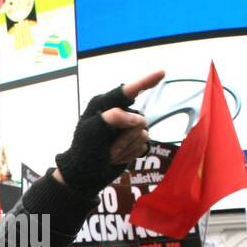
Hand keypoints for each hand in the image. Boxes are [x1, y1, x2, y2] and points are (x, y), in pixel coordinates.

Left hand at [53, 71, 163, 194]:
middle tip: (108, 148)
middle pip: (139, 119)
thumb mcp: (92, 131)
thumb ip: (113, 118)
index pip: (128, 91)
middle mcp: (119, 113)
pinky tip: (117, 157)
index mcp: (105, 105)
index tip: (162, 72)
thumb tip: (137, 119)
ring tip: (110, 153)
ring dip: (126, 148)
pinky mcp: (133, 142)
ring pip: (143, 134)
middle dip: (125, 137)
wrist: (85, 174)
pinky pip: (143, 145)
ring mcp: (127, 128)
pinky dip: (130, 154)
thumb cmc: (84, 150)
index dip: (146, 81)